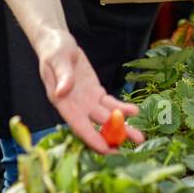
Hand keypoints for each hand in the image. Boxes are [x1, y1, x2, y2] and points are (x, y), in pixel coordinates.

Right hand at [36, 29, 143, 153]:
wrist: (58, 42)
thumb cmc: (54, 50)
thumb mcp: (57, 59)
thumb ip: (63, 75)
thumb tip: (62, 91)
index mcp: (63, 102)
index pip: (78, 124)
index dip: (92, 138)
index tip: (106, 149)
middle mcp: (75, 106)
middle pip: (96, 126)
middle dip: (112, 138)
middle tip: (129, 148)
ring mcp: (86, 100)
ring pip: (106, 117)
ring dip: (122, 127)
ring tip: (139, 137)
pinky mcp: (95, 92)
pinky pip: (110, 103)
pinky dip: (122, 109)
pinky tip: (134, 112)